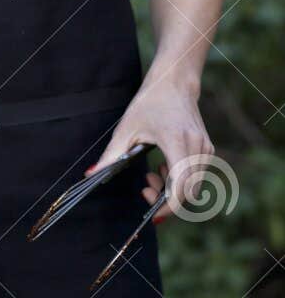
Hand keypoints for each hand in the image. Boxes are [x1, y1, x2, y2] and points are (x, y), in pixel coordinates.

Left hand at [86, 78, 213, 222]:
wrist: (174, 83)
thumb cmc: (150, 103)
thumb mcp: (126, 129)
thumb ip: (111, 156)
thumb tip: (91, 175)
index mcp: (178, 143)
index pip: (180, 187)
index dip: (168, 207)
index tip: (152, 215)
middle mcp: (197, 148)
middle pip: (188, 192)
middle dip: (166, 200)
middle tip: (145, 189)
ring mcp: (205, 149)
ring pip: (193, 187)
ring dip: (171, 190)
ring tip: (152, 175)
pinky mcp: (206, 150)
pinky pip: (196, 176)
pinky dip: (179, 181)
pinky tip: (163, 168)